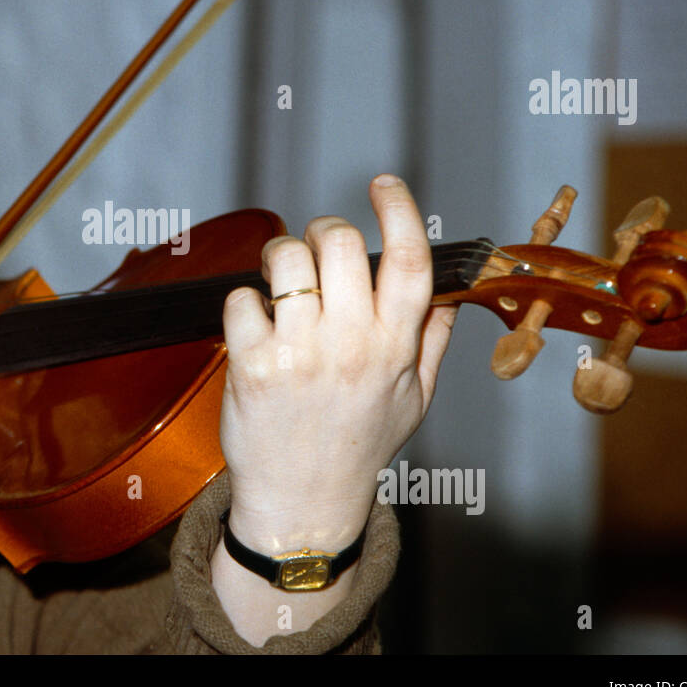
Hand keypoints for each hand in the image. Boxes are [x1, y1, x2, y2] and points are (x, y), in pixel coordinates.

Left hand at [218, 174, 457, 552]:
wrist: (304, 502)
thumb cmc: (357, 448)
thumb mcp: (413, 400)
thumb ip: (430, 343)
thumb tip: (445, 296)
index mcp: (396, 346)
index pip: (409, 259)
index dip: (399, 208)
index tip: (384, 184)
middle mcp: (352, 344)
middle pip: (339, 241)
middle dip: (324, 232)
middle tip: (316, 251)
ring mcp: (300, 353)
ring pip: (287, 260)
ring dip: (280, 257)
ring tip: (282, 281)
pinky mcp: (253, 365)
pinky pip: (241, 299)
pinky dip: (243, 302)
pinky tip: (255, 324)